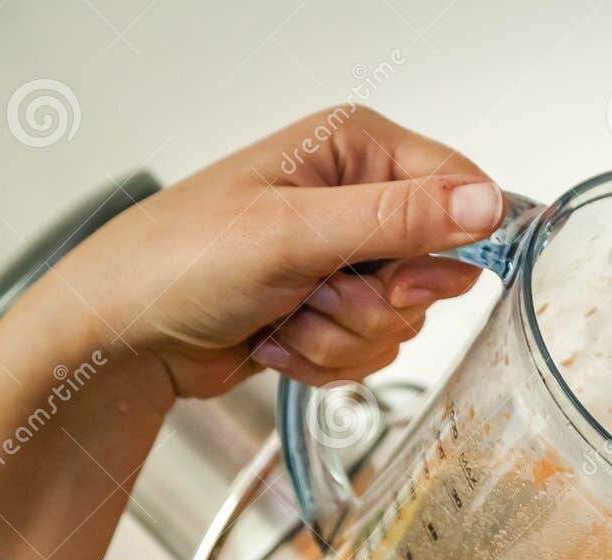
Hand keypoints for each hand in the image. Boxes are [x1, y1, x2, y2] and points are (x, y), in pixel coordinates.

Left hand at [0, 108, 505, 559]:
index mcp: (355, 149)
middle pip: (436, 269)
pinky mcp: (333, 306)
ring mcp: (345, 255)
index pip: (460, 190)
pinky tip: (279, 337)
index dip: (445, 247)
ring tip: (285, 313)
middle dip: (377, 304)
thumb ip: (399, 219)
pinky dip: (327, 357)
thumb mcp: (296, 234)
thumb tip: (487, 204)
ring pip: (404, 320)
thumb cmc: (178, 262)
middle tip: (319, 293)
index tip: (402, 279)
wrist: (123, 335)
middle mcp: (357, 196)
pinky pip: (374, 349)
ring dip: (344, 337)